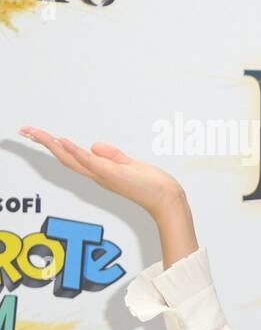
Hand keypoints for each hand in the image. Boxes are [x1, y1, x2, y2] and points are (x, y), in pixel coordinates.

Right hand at [17, 127, 186, 218]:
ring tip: (36, 133)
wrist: (166, 199)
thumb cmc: (152, 185)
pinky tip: (63, 142)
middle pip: (64, 157)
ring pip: (72, 158)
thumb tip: (94, 146)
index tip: (37, 134)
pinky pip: (90, 162)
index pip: (71, 156)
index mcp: (100, 172)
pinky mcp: (112, 174)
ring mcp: (104, 175)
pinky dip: (76, 152)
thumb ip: (111, 155)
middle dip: (43, 143)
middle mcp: (98, 175)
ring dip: (52, 144)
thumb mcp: (128, 165)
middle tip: (25, 130)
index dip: (52, 145)